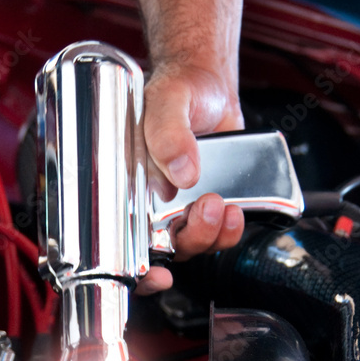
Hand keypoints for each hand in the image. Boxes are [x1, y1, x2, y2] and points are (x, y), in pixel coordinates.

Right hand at [136, 62, 245, 294]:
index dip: (137, 272)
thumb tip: (183, 172)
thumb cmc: (175, 90)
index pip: (123, 247)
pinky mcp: (211, 205)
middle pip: (166, 252)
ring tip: (222, 203)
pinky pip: (220, 232)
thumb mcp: (166, 101)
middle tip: (203, 208)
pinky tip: (236, 210)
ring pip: (194, 245)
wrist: (207, 85)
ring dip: (211, 233)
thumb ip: (169, 132)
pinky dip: (230, 229)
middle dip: (189, 240)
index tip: (155, 276)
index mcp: (126, 191)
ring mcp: (182, 209)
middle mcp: (151, 207)